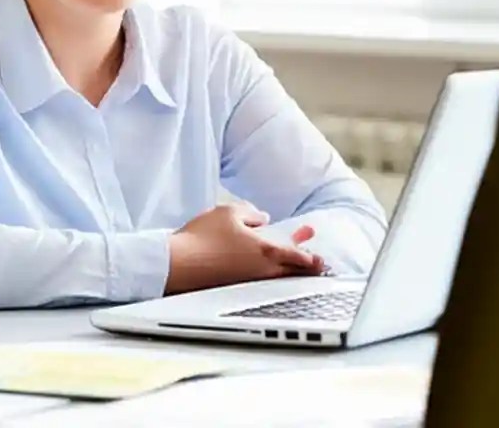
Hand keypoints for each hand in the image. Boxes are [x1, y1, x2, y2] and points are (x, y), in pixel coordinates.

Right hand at [164, 201, 324, 294]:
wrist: (178, 264)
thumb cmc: (203, 237)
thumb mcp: (230, 212)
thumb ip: (252, 213)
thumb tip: (263, 219)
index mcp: (266, 250)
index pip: (298, 257)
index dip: (311, 258)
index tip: (321, 258)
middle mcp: (261, 269)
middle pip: (292, 272)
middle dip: (307, 266)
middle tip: (318, 263)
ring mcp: (248, 280)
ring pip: (276, 276)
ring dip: (287, 268)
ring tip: (293, 262)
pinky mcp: (234, 286)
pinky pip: (260, 278)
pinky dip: (268, 271)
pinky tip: (260, 263)